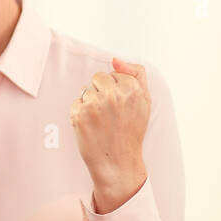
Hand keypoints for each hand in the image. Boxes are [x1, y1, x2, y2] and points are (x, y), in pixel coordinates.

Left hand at [71, 57, 149, 212]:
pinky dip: (80, 112)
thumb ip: (136, 74)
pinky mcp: (78, 114)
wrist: (118, 161)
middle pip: (97, 77)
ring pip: (85, 89)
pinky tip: (91, 125)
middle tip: (109, 112)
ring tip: (101, 120)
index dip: (115, 88)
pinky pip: (76, 102)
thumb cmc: (131, 131)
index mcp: (132, 89)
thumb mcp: (144, 101)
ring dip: (90, 101)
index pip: (113, 73)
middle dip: (101, 91)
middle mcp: (113, 94)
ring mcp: (94, 104)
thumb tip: (115, 59)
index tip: (120, 105)